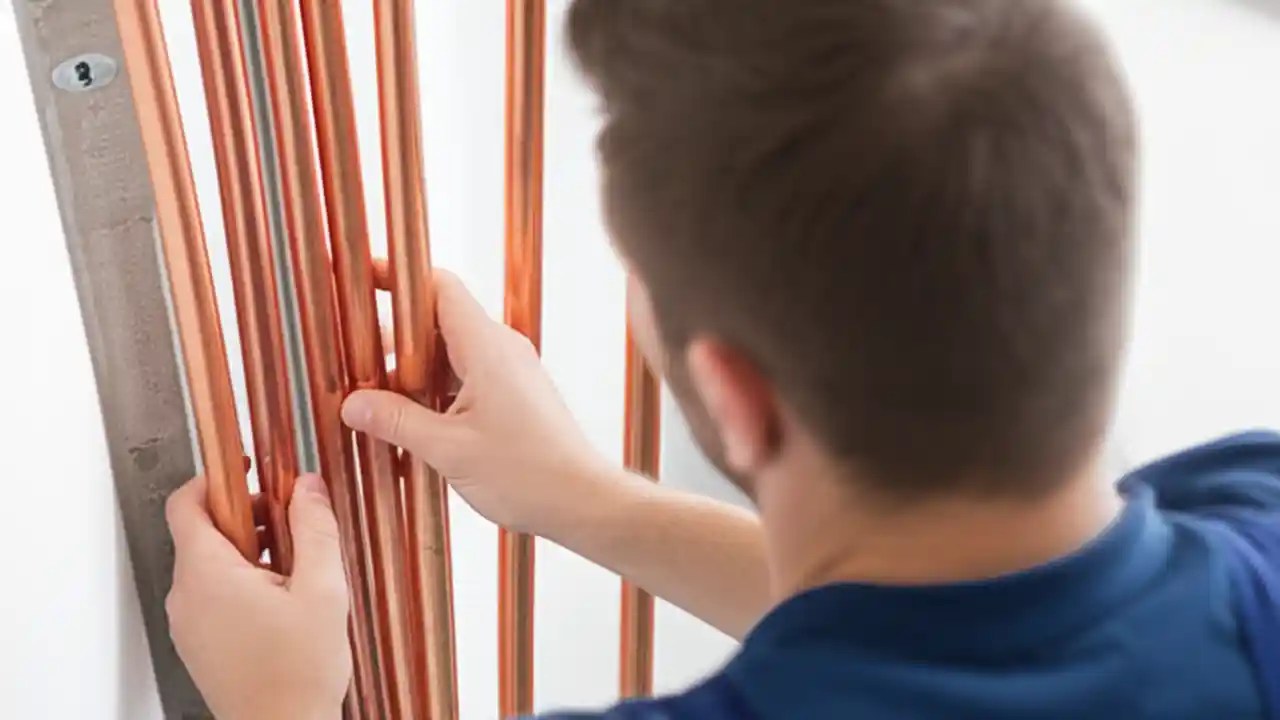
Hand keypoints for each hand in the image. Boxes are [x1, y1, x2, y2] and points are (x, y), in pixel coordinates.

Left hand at [165, 474, 350, 719]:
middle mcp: (187, 595)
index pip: (187, 502)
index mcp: (207, 574)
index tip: (245, 467)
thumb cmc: (296, 676)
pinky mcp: (200, 642)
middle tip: (293, 524)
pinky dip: (245, 581)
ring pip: (212, 563)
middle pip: (205, 530)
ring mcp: (189, 622)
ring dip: (251, 551)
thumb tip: (308, 486)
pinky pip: (214, 593)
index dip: (216, 476)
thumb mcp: (322, 589)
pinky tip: (286, 598)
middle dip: (250, 517)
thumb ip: (315, 528)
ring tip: (297, 568)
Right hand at [341, 271, 611, 536]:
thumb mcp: (448, 449)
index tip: (361, 280)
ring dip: (413, 371)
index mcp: (486, 347)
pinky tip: (411, 423)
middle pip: (438, 320)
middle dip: (394, 338)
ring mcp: (510, 371)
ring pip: (450, 354)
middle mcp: (501, 349)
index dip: (398, 278)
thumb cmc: (526, 474)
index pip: (439, 287)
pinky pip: (466, 378)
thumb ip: (396, 421)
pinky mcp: (514, 395)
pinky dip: (435, 391)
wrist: (582, 501)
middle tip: (354, 359)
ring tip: (375, 399)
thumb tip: (352, 403)